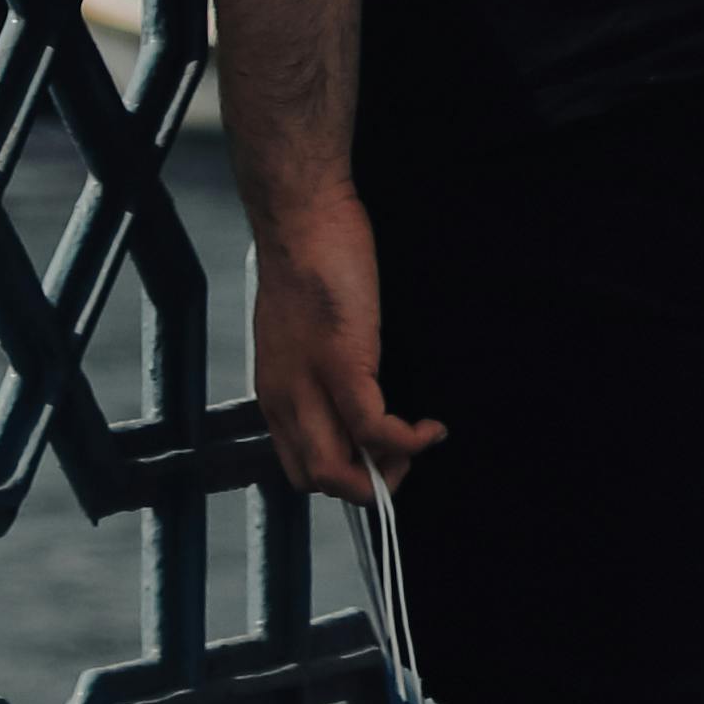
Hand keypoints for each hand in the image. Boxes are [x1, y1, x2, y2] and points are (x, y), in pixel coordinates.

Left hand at [246, 183, 443, 505]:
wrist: (302, 215)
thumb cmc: (306, 261)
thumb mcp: (296, 334)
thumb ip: (312, 372)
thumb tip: (347, 398)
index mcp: (274, 393)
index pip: (299, 467)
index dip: (341, 477)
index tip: (374, 464)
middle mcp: (285, 399)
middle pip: (319, 480)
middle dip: (366, 488)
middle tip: (400, 465)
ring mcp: (311, 385)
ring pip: (340, 470)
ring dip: (386, 475)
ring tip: (416, 449)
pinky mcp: (343, 364)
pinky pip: (375, 428)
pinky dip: (407, 440)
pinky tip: (429, 428)